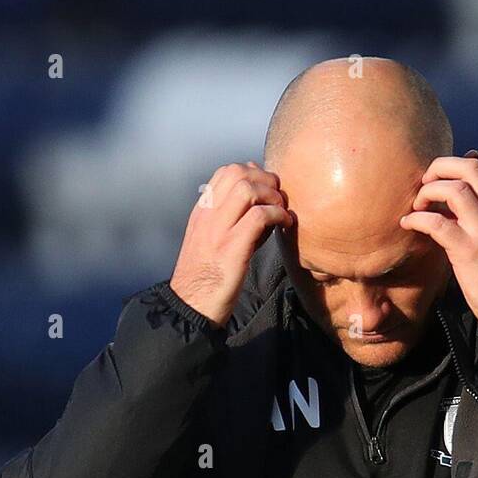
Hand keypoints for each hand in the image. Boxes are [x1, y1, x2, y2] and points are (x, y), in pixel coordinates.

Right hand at [169, 161, 293, 325]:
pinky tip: (285, 225)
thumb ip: (230, 218)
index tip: (268, 188)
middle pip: (238, 173)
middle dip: (265, 179)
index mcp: (202, 211)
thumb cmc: (207, 277)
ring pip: (247, 189)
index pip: (226, 172)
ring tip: (282, 210)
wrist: (191, 305)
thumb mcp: (211, 240)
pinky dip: (278, 215)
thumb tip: (257, 200)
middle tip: (279, 197)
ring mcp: (218, 230)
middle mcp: (208, 215)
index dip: (253, 173)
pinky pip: (259, 216)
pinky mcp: (232, 248)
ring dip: (272, 195)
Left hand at [399, 151, 477, 327]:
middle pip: (470, 168)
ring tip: (417, 205)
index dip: (455, 164)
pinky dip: (418, 219)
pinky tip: (409, 224)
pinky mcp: (467, 251)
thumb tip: (472, 196)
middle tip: (425, 181)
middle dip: (441, 166)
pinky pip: (437, 224)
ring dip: (428, 191)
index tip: (440, 177)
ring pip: (453, 190)